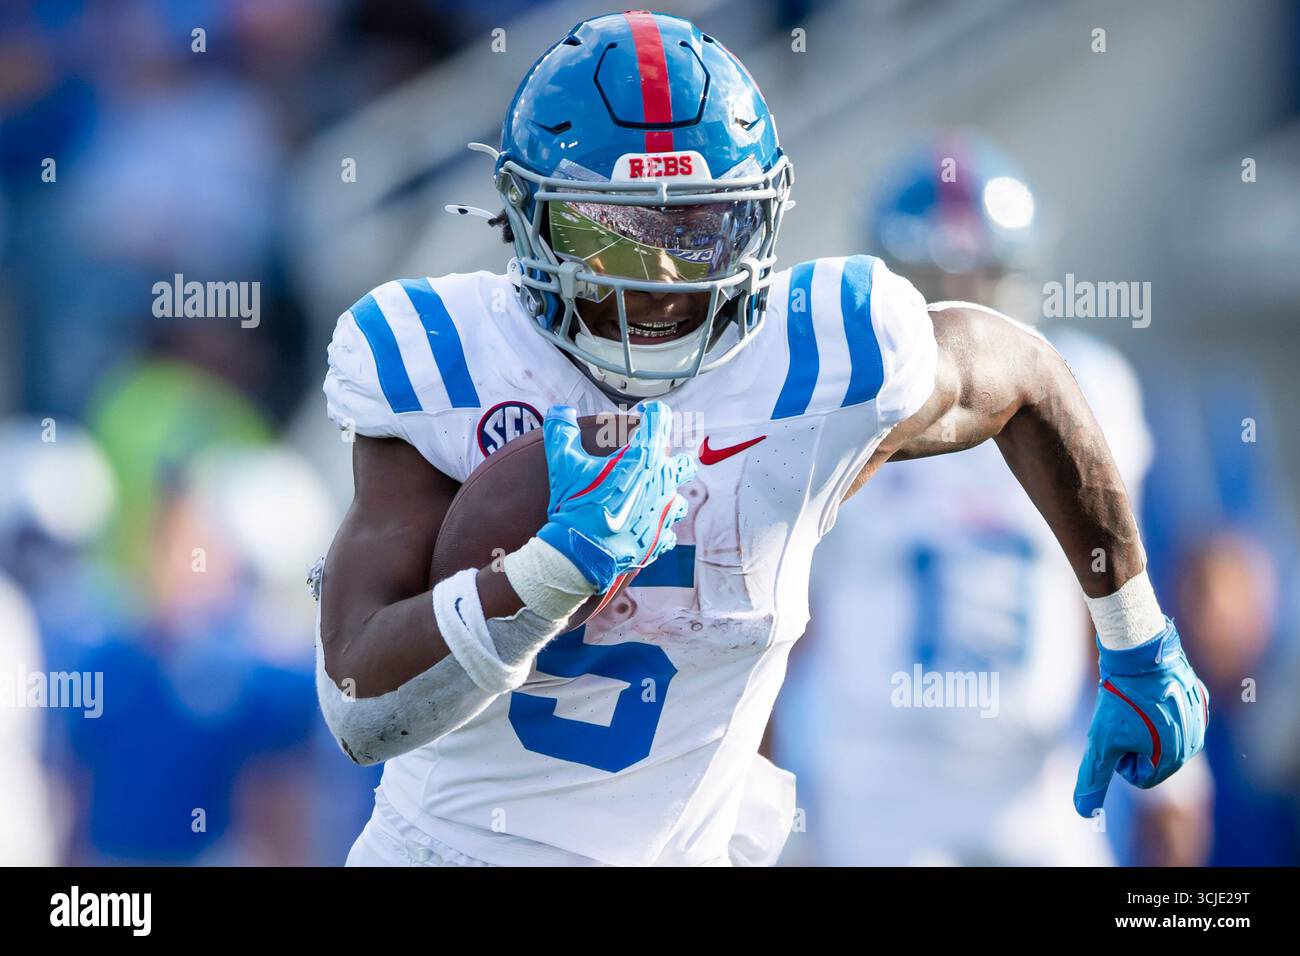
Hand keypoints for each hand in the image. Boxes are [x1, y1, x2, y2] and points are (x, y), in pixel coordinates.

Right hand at [537, 401, 694, 590]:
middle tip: (650, 460)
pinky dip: (657, 526)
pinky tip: (644, 526)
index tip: (640, 414)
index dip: (651, 411)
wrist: (581, 554)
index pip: (661, 419)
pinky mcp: (661, 540)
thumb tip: (561, 411)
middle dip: (671, 457)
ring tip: (649, 496)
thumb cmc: (575, 505)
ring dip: (667, 494)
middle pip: (683, 462)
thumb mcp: (563, 463)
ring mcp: (665, 514)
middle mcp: (664, 483)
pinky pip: (669, 531)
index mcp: (645, 458)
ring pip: (680, 499)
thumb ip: (562, 431)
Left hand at [1074, 618, 1208, 816]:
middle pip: (1154, 759)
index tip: (1116, 735)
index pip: (1142, 778)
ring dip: (1144, 726)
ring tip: (1135, 704)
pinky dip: (1156, 707)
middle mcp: (1195, 741)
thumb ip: (1094, 779)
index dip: (1121, 760)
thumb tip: (1084, 812)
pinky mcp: (1197, 697)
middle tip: (1124, 718)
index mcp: (1176, 757)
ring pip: (1162, 737)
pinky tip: (1148, 693)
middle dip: (1134, 744)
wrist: (1138, 652)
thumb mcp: (1100, 742)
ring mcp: (1199, 718)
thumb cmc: (1118, 699)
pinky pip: (1171, 714)